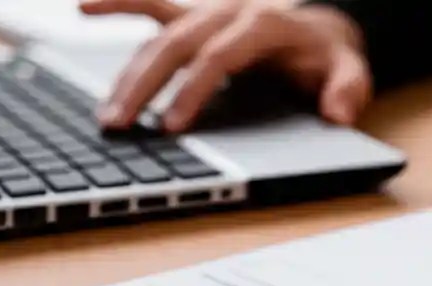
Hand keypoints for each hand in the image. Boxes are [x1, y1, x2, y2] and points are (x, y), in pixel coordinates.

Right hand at [80, 0, 371, 131]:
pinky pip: (148, 5)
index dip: (193, 90)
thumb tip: (337, 113)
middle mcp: (228, 10)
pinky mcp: (191, 14)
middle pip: (176, 45)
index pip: (219, 57)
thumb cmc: (328, 56)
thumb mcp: (350, 71)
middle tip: (120, 125)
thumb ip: (348, 90)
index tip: (172, 126)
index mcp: (263, 24)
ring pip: (156, 36)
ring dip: (127, 73)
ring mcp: (206, 10)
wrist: (321, 29)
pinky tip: (81, 7)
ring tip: (106, 114)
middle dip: (145, 86)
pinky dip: (115, 4)